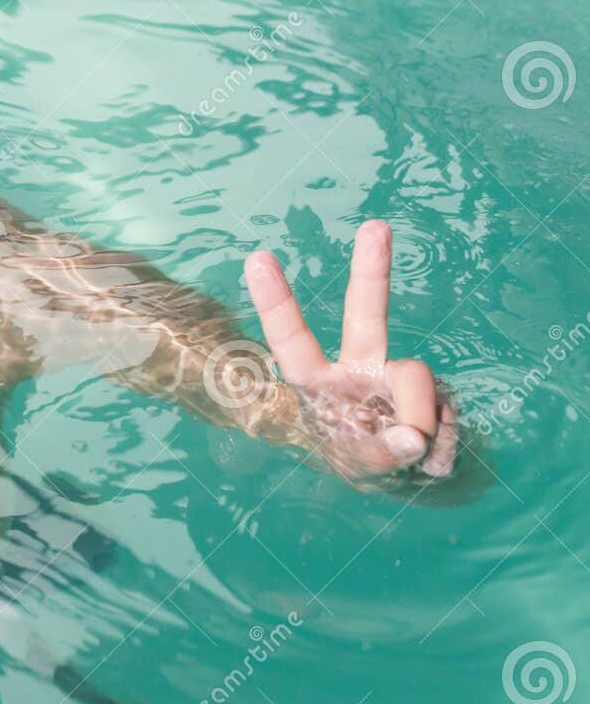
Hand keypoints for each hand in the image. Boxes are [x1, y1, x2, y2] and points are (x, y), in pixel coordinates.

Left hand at [243, 220, 458, 481]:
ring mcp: (397, 373)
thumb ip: (379, 453)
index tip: (258, 257)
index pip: (291, 339)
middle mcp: (358, 366)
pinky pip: (445, 412)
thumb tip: (412, 437)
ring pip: (415, 380)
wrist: (403, 478)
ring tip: (412, 455)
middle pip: (366, 313)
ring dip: (419, 423)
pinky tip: (429, 454)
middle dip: (371, 269)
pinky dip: (441, 445)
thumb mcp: (358, 464)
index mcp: (319, 381)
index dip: (276, 301)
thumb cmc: (361, 458)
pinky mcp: (436, 389)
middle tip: (375, 225)